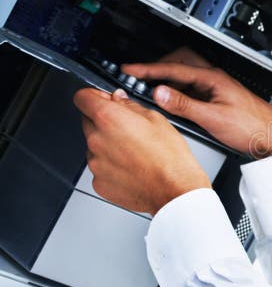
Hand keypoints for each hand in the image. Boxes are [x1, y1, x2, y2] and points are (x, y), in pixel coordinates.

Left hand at [74, 88, 211, 214]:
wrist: (174, 190)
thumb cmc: (170, 158)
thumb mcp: (157, 119)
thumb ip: (130, 106)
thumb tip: (119, 101)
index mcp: (109, 119)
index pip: (83, 98)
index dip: (94, 96)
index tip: (104, 100)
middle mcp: (96, 140)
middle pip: (88, 122)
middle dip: (104, 122)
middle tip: (128, 129)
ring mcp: (95, 163)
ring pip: (95, 146)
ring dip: (108, 145)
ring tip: (135, 152)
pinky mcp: (99, 182)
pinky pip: (100, 167)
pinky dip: (112, 165)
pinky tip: (132, 167)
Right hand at [122, 49, 271, 157]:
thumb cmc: (252, 128)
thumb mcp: (213, 118)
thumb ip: (184, 105)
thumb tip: (160, 92)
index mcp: (213, 78)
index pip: (174, 68)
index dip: (148, 69)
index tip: (129, 70)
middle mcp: (215, 79)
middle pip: (180, 64)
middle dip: (157, 69)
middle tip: (137, 77)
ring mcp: (217, 89)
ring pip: (186, 77)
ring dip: (168, 81)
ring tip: (149, 90)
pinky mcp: (219, 100)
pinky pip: (192, 89)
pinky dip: (178, 93)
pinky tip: (172, 104)